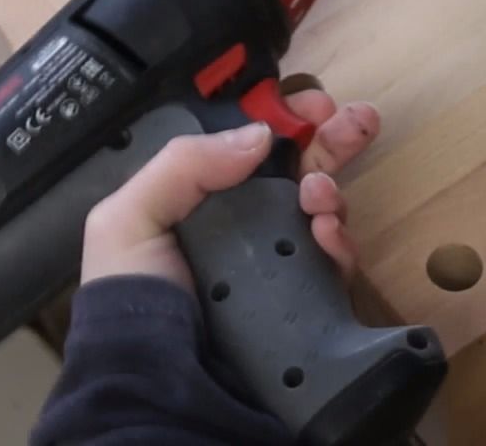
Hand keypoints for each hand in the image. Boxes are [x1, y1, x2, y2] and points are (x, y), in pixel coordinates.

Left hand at [80, 90, 379, 289]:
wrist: (157, 379)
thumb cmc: (132, 297)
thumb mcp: (129, 219)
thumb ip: (185, 165)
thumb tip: (259, 135)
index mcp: (203, 199)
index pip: (250, 147)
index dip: (284, 119)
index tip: (314, 105)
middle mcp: (245, 226)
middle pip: (300, 168)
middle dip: (332, 139)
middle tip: (357, 120)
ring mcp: (279, 262)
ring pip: (323, 208)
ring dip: (330, 189)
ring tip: (319, 196)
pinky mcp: (306, 297)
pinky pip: (336, 259)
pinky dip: (339, 238)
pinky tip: (328, 233)